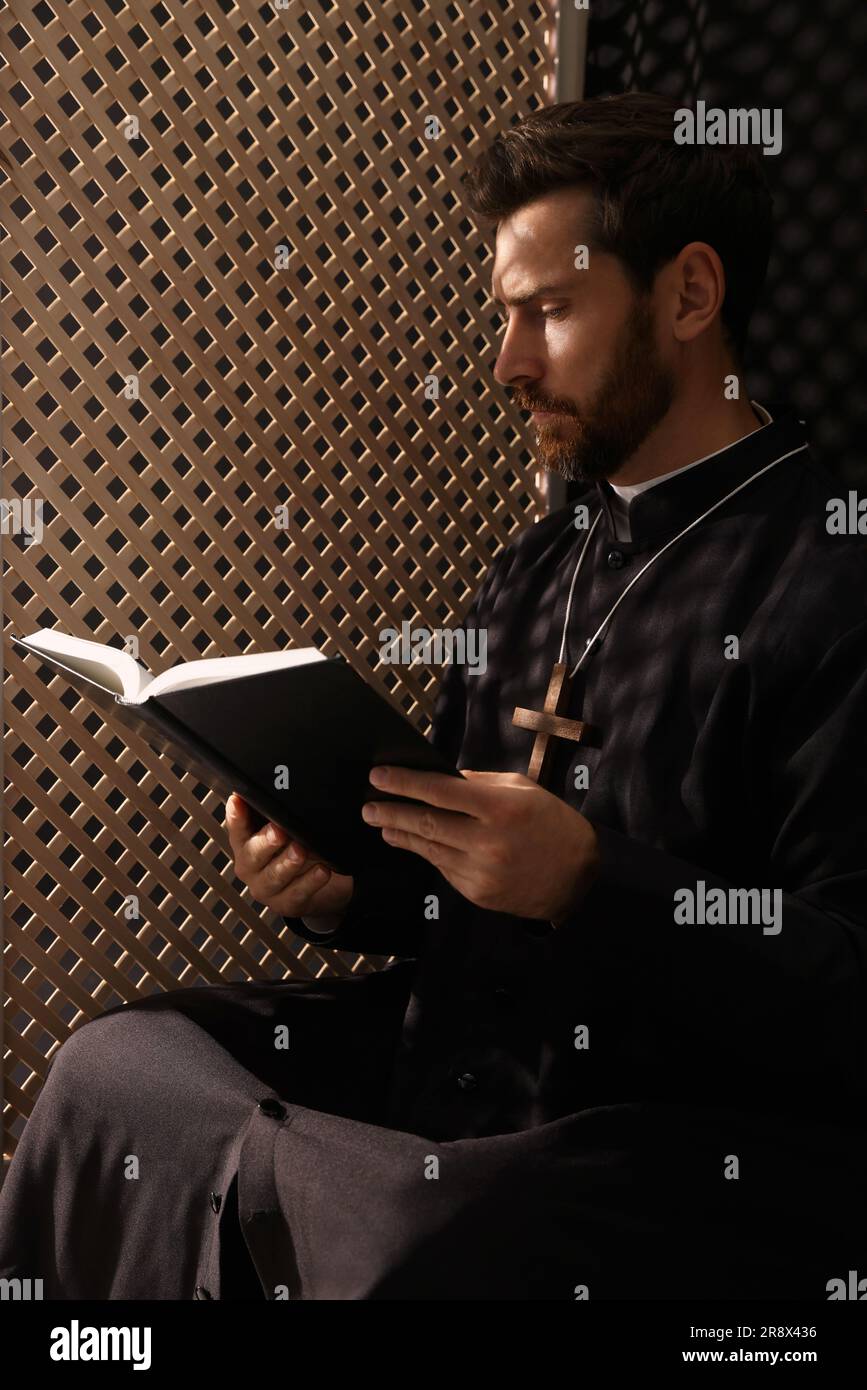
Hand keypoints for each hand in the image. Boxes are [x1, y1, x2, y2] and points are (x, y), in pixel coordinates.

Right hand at [225, 793, 353, 918]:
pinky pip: (297, 894)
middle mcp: (250, 866)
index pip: (236, 826)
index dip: (236, 815)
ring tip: (302, 851)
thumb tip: (285, 782)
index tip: (238, 800)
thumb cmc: (295, 845)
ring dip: (288, 862)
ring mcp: (266, 887)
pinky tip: (323, 870)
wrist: (314, 882)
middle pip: (253, 854)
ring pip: (274, 876)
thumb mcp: (286, 825)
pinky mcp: (286, 904)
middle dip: (266, 841)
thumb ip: (280, 810)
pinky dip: (311, 882)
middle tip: (280, 830)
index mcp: (245, 842)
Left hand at [362, 767, 599, 921]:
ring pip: (428, 849)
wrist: (579, 877)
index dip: (404, 783)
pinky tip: (414, 843)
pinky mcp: (477, 893)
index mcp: (499, 808)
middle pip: (425, 823)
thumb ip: (480, 782)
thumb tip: (442, 778)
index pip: (439, 791)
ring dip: (401, 835)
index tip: (378, 776)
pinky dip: (427, 854)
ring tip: (382, 824)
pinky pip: (443, 869)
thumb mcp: (522, 789)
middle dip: (391, 812)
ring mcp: (480, 871)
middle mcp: (486, 841)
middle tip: (367, 806)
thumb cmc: (551, 823)